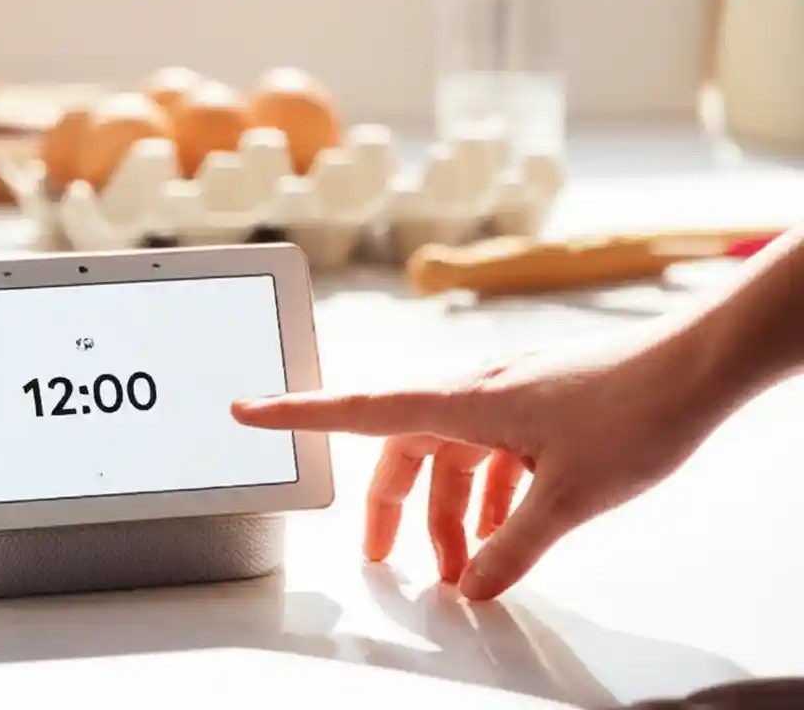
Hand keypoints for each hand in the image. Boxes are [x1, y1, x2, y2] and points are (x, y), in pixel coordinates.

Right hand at [231, 325, 732, 599]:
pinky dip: (488, 496)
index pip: (361, 410)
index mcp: (465, 403)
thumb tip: (476, 583)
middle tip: (381, 556)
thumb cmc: (636, 405)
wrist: (700, 366)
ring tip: (465, 568)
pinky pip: (491, 453)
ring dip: (449, 514)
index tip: (249, 410)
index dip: (298, 413)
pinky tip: (509, 530)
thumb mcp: (567, 496)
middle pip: (405, 449)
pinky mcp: (539, 405)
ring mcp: (510, 398)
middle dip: (391, 507)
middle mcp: (478, 394)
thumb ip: (513, 546)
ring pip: (452, 458)